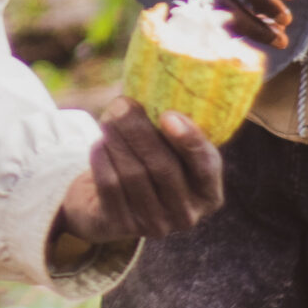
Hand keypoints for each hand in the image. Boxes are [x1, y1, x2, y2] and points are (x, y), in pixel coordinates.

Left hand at [53, 96, 225, 246]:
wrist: (106, 204)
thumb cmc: (147, 164)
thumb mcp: (168, 151)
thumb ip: (172, 126)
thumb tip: (158, 80)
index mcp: (208, 193)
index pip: (206, 166)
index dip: (189, 140)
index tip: (168, 114)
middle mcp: (186, 215)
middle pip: (163, 168)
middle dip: (140, 131)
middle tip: (122, 103)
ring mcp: (154, 225)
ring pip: (133, 175)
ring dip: (118, 140)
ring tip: (108, 117)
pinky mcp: (121, 227)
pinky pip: (110, 186)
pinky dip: (102, 159)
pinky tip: (99, 142)